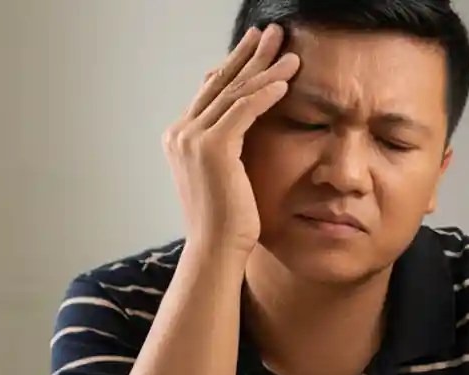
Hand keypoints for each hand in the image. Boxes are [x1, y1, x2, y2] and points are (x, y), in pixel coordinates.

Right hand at [162, 24, 300, 257]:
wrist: (216, 249)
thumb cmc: (226, 222)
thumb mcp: (224, 176)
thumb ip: (228, 147)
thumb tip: (244, 127)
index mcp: (179, 138)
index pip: (210, 91)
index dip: (234, 66)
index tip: (256, 47)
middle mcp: (180, 133)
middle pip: (220, 82)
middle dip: (249, 54)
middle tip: (272, 32)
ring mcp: (192, 138)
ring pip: (235, 91)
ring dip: (265, 68)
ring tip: (289, 51)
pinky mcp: (213, 147)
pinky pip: (245, 108)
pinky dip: (267, 92)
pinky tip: (286, 80)